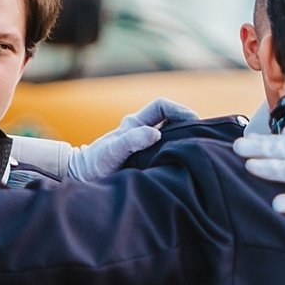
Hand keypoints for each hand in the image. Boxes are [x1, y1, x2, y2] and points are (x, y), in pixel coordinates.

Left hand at [19, 98, 202, 182]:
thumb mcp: (112, 151)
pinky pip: (166, 148)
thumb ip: (132, 140)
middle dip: (188, 122)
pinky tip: (186, 163)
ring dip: (184, 137)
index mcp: (135, 123)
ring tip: (198, 148)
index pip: (162, 106)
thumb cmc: (95, 163)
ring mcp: (143, 143)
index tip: (193, 122)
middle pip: (171, 117)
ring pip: (171, 133)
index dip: (179, 110)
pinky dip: (178, 151)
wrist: (82, 178)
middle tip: (202, 136)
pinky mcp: (146, 157)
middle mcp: (141, 130)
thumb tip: (156, 134)